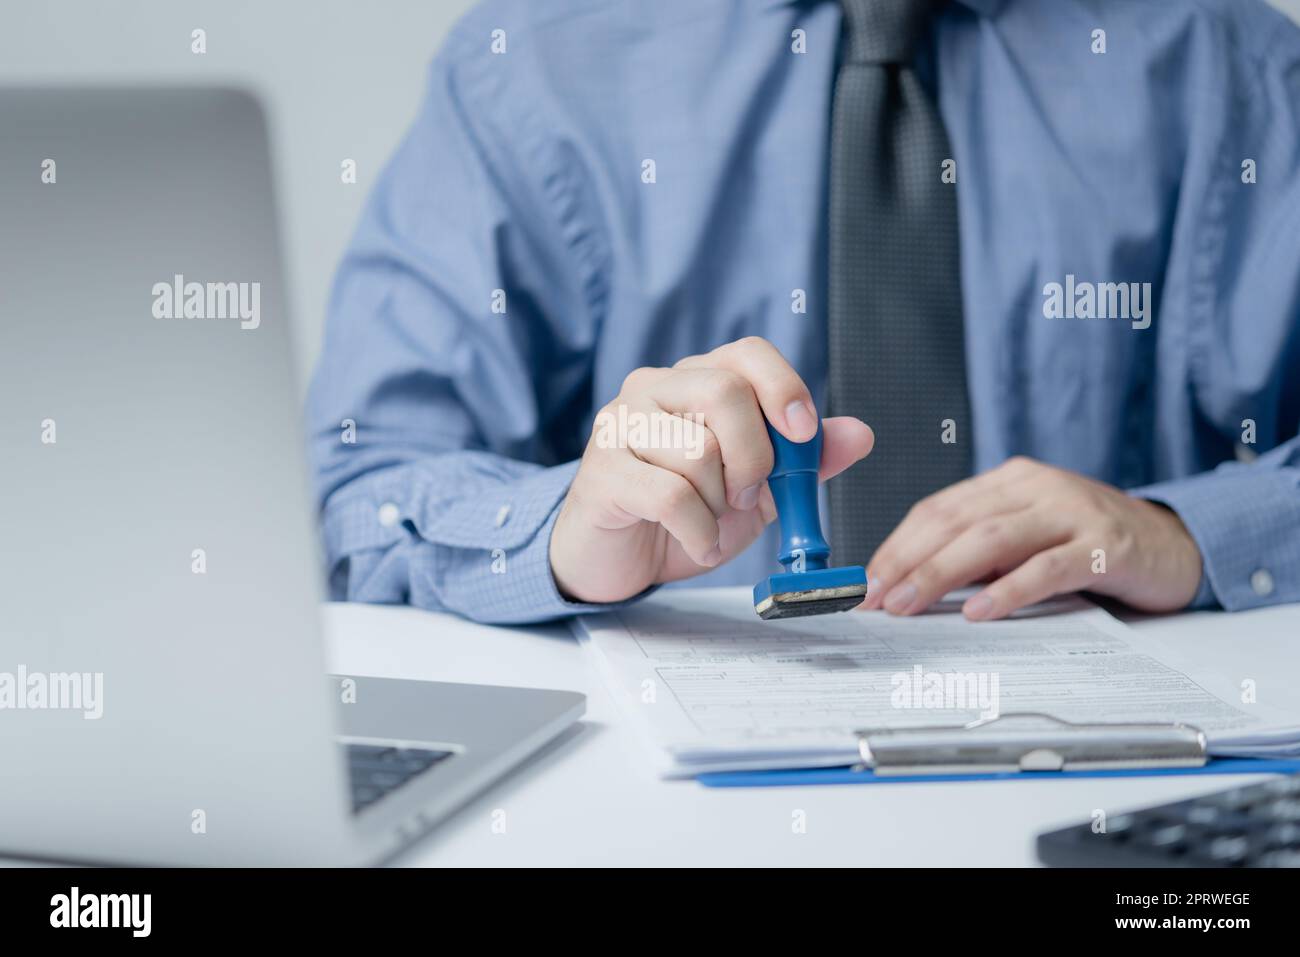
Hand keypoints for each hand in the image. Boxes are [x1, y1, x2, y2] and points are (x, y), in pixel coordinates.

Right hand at [550, 337, 873, 603]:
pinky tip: (698, 544)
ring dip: (720, 505)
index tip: (803, 433)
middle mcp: (653, 389)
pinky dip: (699, 532)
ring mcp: (621, 426)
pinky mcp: (602, 472)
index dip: (783, 386)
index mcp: (694, 380)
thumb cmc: (684, 514)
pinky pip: (670, 496)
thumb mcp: (756, 490)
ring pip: (698, 452)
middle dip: (755, 456)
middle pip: (724, 392)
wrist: (620, 558)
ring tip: (709, 522)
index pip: (747, 353)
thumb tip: (859, 435)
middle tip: (748, 496)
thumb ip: (804, 463)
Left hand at [861, 456, 1202, 619]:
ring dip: (941, 573)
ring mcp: (1071, 511)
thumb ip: (977, 554)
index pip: (937, 509)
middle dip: (906, 560)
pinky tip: (979, 611)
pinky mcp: (1103, 545)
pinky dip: (1007, 590)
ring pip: (991, 539)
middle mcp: (1035, 487)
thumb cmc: (1087, 546)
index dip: (896, 545)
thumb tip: (908, 587)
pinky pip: (1045, 567)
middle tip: (873, 598)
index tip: (864, 582)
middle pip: (955, 520)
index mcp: (1009, 481)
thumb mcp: (1026, 539)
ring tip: (908, 604)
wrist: (1174, 545)